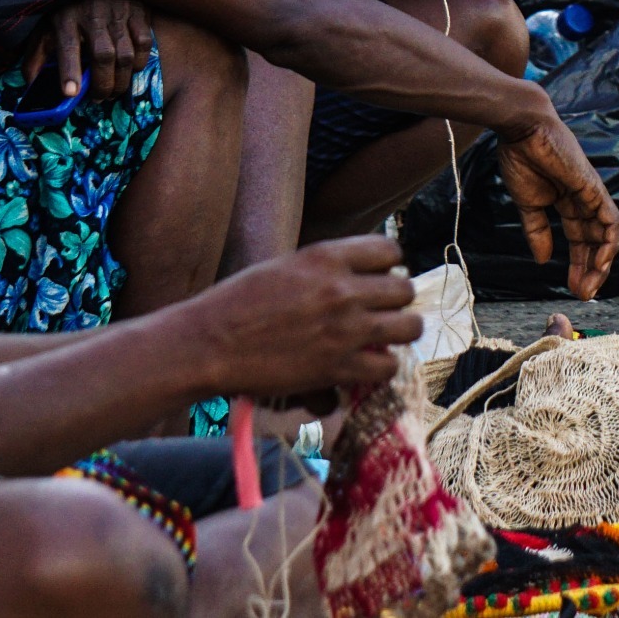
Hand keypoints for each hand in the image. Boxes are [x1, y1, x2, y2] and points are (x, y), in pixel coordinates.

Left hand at [23, 0, 152, 100]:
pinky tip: (131, 68)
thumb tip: (32, 86)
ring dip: (122, 80)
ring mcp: (118, 11)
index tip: (70, 94)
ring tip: (115, 91)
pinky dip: (140, 61)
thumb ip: (36, 58)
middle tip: (100, 99)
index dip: (70, 71)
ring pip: (126, 54)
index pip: (68, 47)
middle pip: (103, 56)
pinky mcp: (137, 11)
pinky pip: (144, 42)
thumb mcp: (45, 30)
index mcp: (65, 17)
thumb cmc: (68, 12)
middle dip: (103, 84)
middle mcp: (92, 13)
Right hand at [193, 236, 421, 398]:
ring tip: (382, 339)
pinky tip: (364, 365)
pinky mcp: (338, 367)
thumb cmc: (237, 303)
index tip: (377, 279)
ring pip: (409, 327)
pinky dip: (380, 368)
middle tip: (378, 313)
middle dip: (395, 301)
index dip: (388, 266)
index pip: (390, 251)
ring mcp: (344, 329)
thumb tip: (358, 278)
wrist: (208, 343)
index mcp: (326, 256)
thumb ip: (324, 269)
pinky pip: (388, 367)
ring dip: (399, 333)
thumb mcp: (284, 267)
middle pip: (405, 289)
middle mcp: (342, 288)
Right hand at [493, 115, 618, 299]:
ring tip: (590, 286)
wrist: (522, 130)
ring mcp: (592, 195)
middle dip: (590, 270)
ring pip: (607, 235)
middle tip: (583, 295)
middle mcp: (584, 201)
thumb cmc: (521, 159)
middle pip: (595, 242)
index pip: (579, 240)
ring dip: (601, 263)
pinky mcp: (594, 189)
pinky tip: (601, 262)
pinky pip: (611, 220)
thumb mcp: (528, 203)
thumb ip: (537, 231)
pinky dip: (609, 243)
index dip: (578, 265)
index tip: (572, 289)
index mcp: (567, 203)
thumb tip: (543, 259)